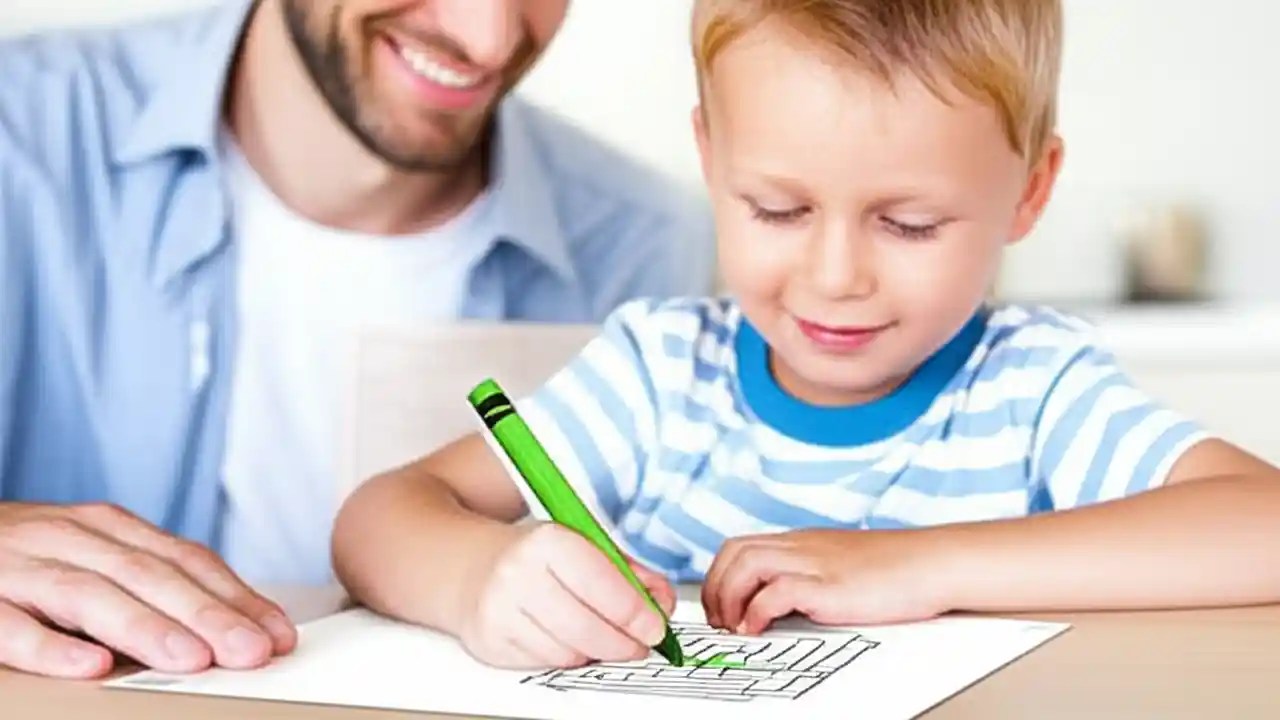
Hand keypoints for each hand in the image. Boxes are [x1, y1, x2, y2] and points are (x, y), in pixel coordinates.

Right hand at [0, 503, 297, 678]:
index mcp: (107, 529)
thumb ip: (148, 586)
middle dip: (207, 615)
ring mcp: (17, 566)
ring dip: (145, 628)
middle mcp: (68, 539)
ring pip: (88, 594)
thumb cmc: (25, 560)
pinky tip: (89, 668)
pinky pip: (8, 627)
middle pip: (148, 575)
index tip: (278, 635)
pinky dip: (50, 647)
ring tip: (192, 660)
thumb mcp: (91, 559)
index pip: (185, 560)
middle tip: (252, 652)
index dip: (236, 596)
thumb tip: (228, 630)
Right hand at [458, 523, 675, 668]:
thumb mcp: (583, 545)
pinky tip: (566, 639)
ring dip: (594, 652)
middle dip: (623, 644)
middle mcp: (519, 574)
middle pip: (587, 629)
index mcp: (548, 541)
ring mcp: (500, 611)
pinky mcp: (489, 642)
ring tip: (600, 638)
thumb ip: (628, 571)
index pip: (603, 586)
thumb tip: (662, 602)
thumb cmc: (534, 556)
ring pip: (567, 653)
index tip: (655, 627)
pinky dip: (565, 657)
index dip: (637, 614)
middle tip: (638, 645)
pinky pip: (544, 664)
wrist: (469, 566)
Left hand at [702, 529, 950, 634]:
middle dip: (714, 587)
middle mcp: (801, 547)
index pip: (740, 546)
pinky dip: (757, 610)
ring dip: (728, 597)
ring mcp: (814, 563)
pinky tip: (757, 629)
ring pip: (746, 564)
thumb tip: (782, 602)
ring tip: (733, 627)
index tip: (718, 607)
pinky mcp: (828, 585)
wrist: (932, 563)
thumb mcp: (839, 565)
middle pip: (734, 552)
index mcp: (801, 542)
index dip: (719, 575)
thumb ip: (809, 574)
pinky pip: (777, 590)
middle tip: (717, 621)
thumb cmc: (894, 570)